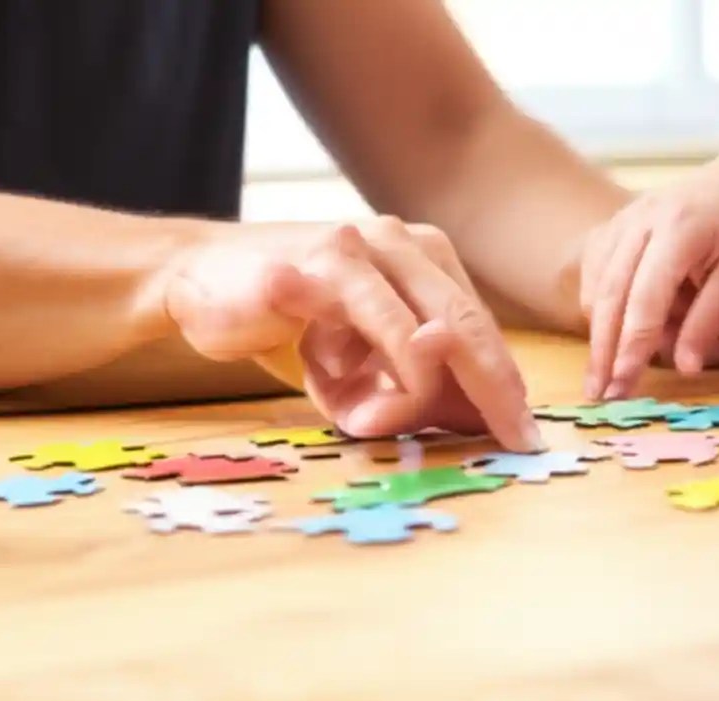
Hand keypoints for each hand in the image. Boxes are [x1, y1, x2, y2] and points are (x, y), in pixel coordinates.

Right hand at [163, 217, 541, 450]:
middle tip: (512, 439)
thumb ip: (409, 387)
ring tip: (389, 424)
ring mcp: (356, 249)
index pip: (477, 326)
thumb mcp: (358, 363)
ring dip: (420, 394)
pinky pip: (364, 327)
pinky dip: (371, 375)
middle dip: (494, 390)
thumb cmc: (287, 323)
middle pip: (465, 324)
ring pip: (421, 329)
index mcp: (421, 256)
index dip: (503, 383)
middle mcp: (398, 242)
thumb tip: (472, 423)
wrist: (196, 280)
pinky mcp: (312, 267)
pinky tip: (356, 400)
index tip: (523, 435)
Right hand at [581, 151, 718, 398]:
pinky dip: (597, 308)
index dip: (632, 346)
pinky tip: (606, 336)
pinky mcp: (613, 224)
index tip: (624, 384)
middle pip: (609, 296)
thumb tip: (683, 369)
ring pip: (596, 286)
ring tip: (600, 375)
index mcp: (679, 229)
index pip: (645, 299)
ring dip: (595, 333)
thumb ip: (709, 320)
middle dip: (602, 349)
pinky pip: (594, 274)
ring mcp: (622, 219)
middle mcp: (641, 219)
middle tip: (599, 393)